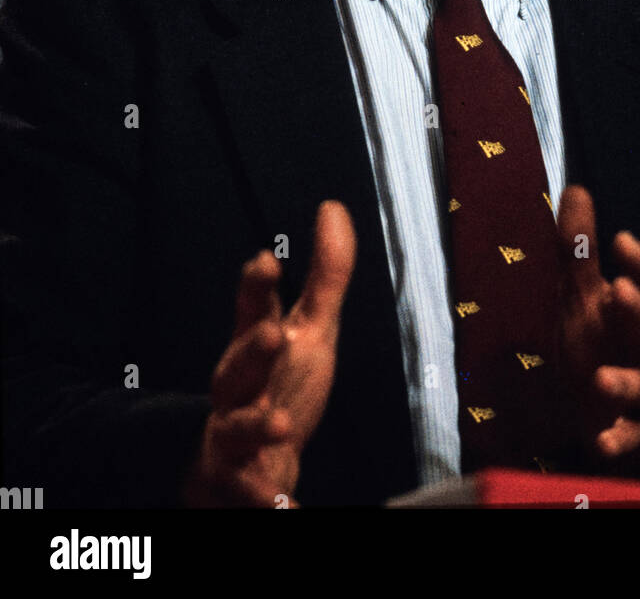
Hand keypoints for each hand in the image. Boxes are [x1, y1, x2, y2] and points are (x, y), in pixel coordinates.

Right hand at [182, 200, 355, 507]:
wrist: (248, 468)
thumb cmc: (279, 387)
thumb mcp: (311, 329)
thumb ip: (325, 273)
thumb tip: (332, 209)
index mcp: (258, 347)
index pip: (254, 311)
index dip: (257, 288)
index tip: (266, 260)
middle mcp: (238, 389)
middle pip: (236, 366)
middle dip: (251, 350)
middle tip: (271, 334)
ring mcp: (233, 436)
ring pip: (235, 428)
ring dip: (255, 423)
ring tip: (279, 421)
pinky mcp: (238, 483)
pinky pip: (250, 493)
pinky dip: (266, 500)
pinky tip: (286, 504)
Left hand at [554, 185, 639, 476]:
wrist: (626, 421)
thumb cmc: (607, 346)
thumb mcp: (587, 299)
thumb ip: (580, 252)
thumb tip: (576, 188)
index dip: (639, 263)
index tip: (621, 238)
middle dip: (637, 311)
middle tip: (616, 293)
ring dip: (626, 383)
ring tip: (601, 380)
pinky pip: (636, 438)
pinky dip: (621, 442)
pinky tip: (602, 443)